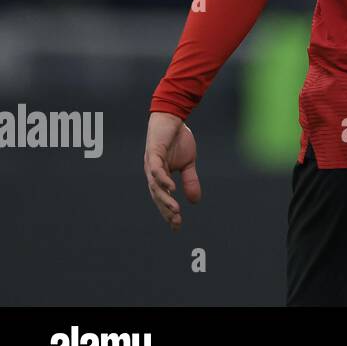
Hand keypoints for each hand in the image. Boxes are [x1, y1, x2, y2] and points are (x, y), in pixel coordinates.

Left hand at [144, 112, 201, 230]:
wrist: (173, 118)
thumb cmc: (178, 140)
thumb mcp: (188, 163)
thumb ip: (190, 180)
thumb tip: (195, 201)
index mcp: (159, 176)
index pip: (163, 198)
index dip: (168, 213)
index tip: (177, 226)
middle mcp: (152, 173)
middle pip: (157, 196)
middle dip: (166, 211)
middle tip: (176, 223)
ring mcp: (151, 164)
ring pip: (155, 187)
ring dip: (165, 199)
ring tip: (175, 210)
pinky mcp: (154, 153)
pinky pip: (156, 170)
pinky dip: (163, 180)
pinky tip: (171, 188)